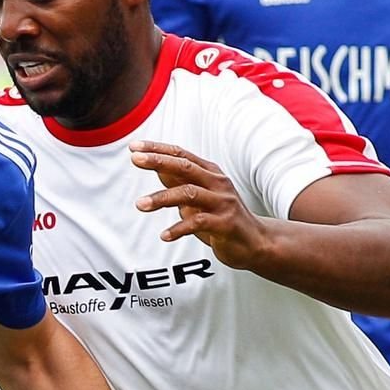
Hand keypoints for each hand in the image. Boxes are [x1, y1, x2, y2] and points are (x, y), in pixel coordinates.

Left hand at [132, 141, 273, 268]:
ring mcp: (223, 202)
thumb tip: (155, 166)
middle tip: (134, 160)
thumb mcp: (199, 197)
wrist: (255, 243)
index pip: (181, 155)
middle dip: (158, 161)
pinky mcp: (226, 224)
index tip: (134, 147)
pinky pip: (199, 223)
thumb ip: (180, 182)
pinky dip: (179, 229)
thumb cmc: (221, 218)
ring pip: (189, 193)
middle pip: (185, 167)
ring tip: (139, 205)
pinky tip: (164, 235)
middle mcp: (218, 183)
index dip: (158, 149)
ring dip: (162, 198)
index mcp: (210, 173)